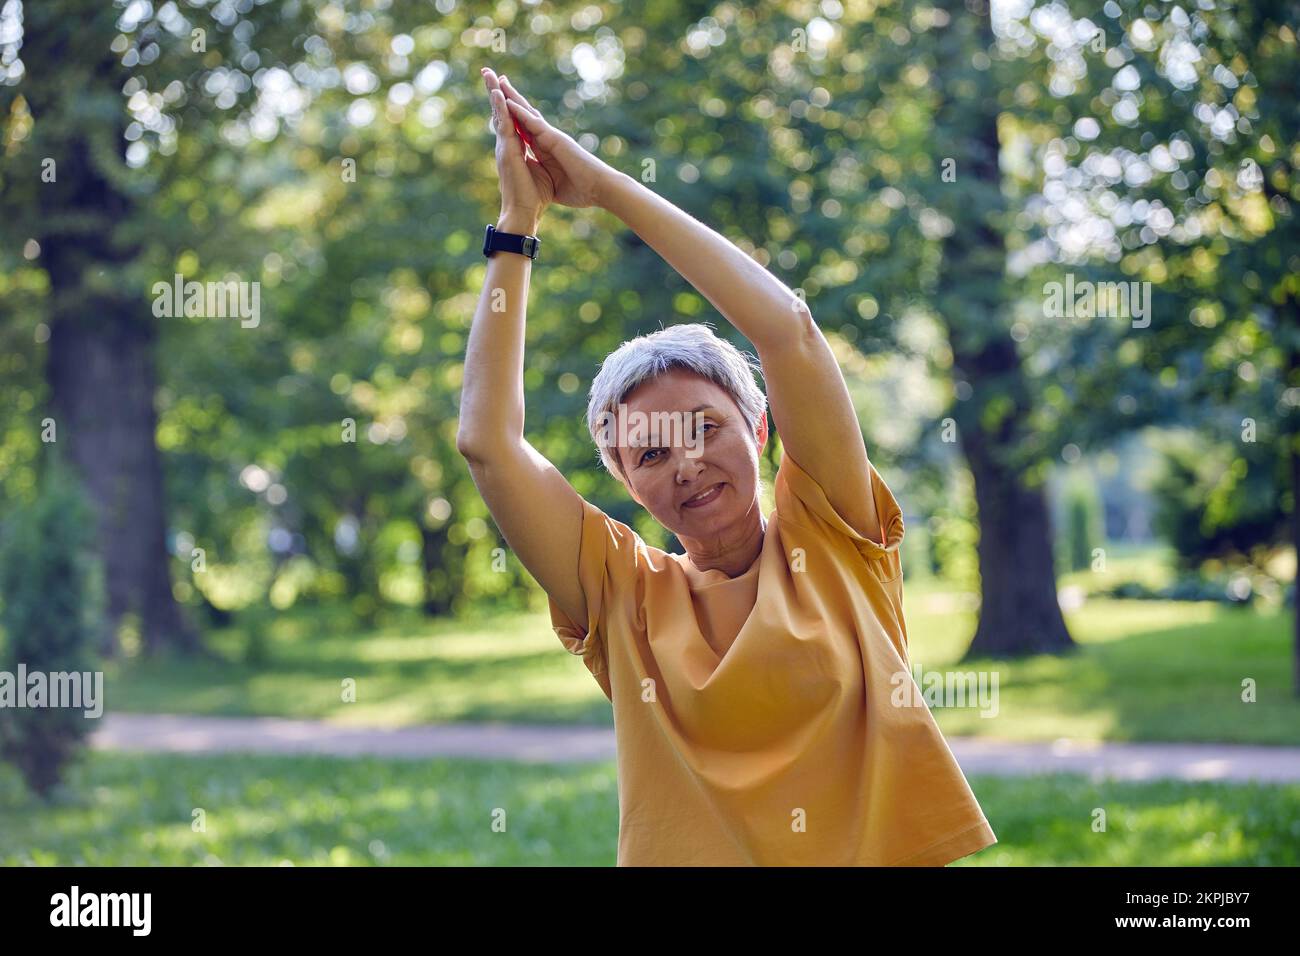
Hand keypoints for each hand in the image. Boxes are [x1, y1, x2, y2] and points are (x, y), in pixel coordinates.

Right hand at [482, 67, 549, 226]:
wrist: (524, 214)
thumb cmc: (533, 199)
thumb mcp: (539, 174)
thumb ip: (537, 161)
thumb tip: (543, 159)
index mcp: (515, 150)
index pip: (510, 121)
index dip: (506, 104)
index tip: (503, 87)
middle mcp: (506, 146)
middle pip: (500, 113)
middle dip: (495, 92)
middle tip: (488, 72)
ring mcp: (505, 148)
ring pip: (499, 114)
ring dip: (494, 93)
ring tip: (488, 74)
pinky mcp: (508, 152)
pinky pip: (504, 125)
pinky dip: (501, 109)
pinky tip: (498, 94)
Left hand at [492, 71, 613, 209]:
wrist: (600, 190)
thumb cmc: (581, 190)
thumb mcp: (553, 184)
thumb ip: (543, 176)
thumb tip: (536, 183)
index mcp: (544, 149)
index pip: (523, 129)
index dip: (510, 117)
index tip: (497, 107)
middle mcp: (547, 138)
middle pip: (524, 115)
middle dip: (509, 99)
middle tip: (495, 80)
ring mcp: (551, 136)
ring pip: (527, 112)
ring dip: (512, 97)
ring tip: (498, 81)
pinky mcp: (556, 138)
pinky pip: (534, 122)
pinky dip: (521, 112)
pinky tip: (508, 101)